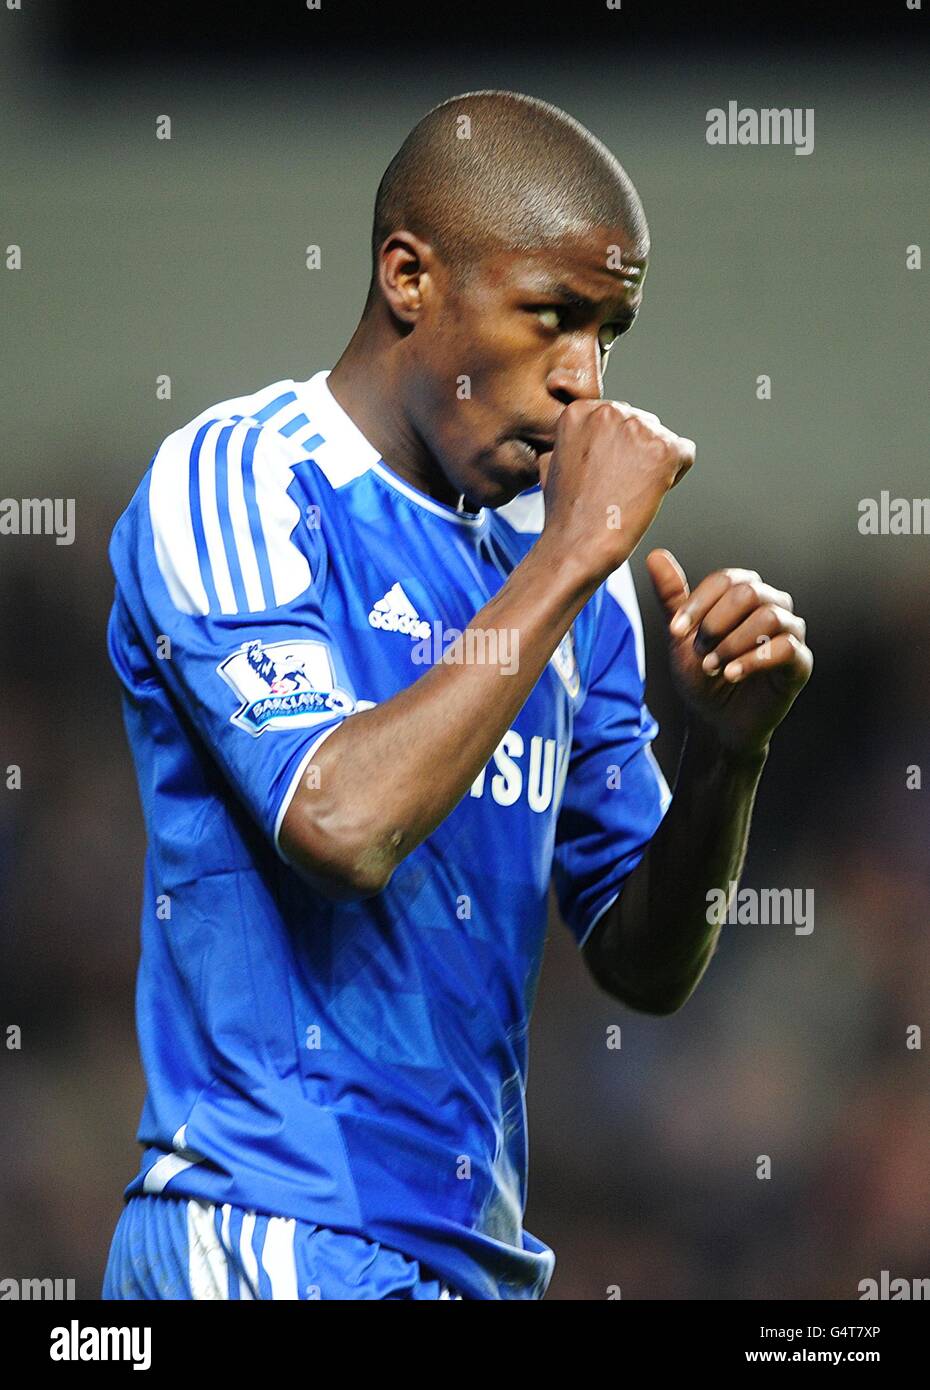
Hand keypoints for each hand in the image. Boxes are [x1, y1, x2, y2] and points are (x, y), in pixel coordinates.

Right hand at [539, 400, 694, 584]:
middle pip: (642, 424)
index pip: (617, 417)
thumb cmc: (566, 514)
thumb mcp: (553, 463)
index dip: (615, 448)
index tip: (606, 472)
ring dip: (654, 464)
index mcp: (580, 411)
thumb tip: (592, 439)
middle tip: (620, 486)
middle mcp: (609, 411)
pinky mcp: (664, 449)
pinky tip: (650, 493)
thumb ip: (576, 440)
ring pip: (663, 439)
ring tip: (631, 492)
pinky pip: (685, 453)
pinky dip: (675, 475)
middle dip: (636, 453)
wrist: (577, 545)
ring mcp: (638, 428)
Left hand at [646, 549, 812, 757]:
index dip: (699, 603)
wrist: (716, 718)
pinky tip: (732, 674)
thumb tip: (656, 555)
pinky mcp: (800, 662)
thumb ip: (673, 597)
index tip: (676, 629)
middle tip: (699, 650)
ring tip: (712, 666)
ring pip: (768, 617)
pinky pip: (786, 649)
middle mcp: (773, 605)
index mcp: (745, 593)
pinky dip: (753, 661)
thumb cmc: (703, 673)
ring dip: (732, 643)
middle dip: (716, 623)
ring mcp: (790, 632)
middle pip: (749, 593)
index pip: (726, 580)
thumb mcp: (681, 635)